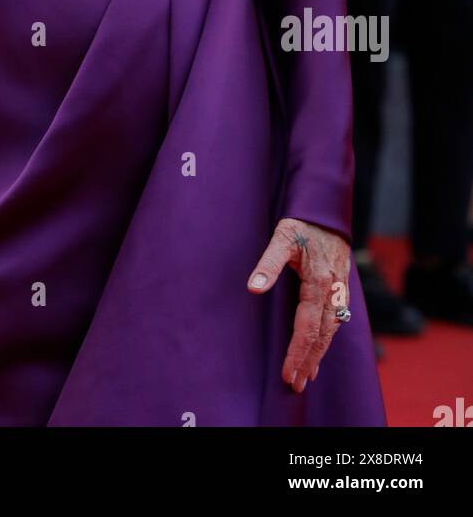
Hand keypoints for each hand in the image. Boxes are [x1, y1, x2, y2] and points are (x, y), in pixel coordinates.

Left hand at [247, 217, 349, 392]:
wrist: (327, 209)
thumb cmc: (302, 223)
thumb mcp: (281, 238)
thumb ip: (268, 264)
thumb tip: (253, 288)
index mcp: (319, 282)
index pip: (307, 328)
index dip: (297, 353)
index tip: (288, 373)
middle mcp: (334, 290)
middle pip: (322, 335)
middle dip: (309, 361)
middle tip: (296, 385)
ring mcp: (341, 290)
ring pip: (332, 330)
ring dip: (320, 353)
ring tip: (308, 374)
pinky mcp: (342, 287)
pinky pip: (338, 319)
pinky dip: (328, 338)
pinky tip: (321, 347)